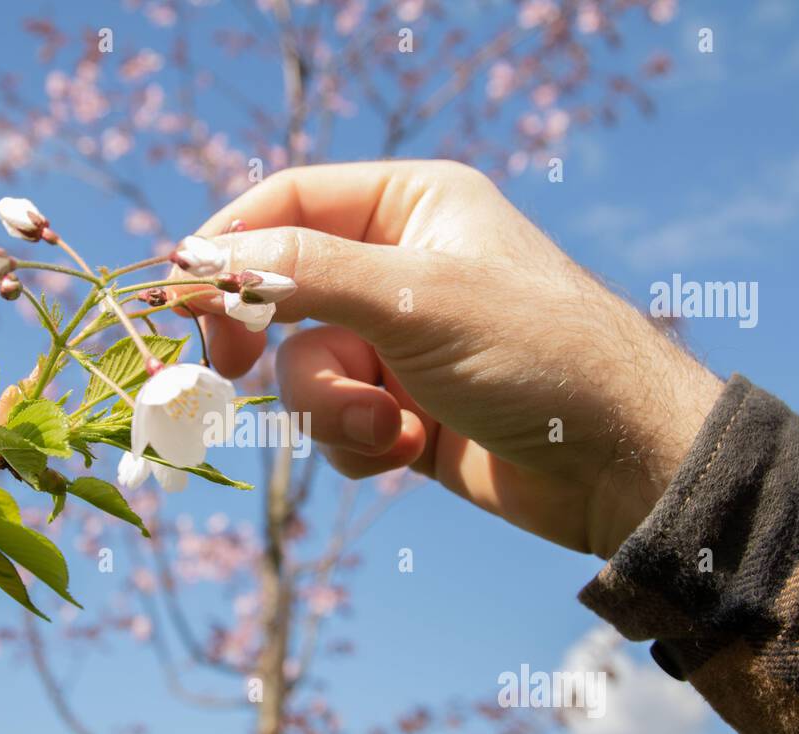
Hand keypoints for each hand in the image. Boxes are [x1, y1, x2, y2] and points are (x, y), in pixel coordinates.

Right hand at [173, 160, 722, 558]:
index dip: (228, 245)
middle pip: (282, 295)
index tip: (179, 294)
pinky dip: (358, 442)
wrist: (619, 465)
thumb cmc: (538, 353)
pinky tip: (408, 449)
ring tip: (387, 427)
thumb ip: (304, 274)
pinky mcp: (402, 411)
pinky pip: (335, 423)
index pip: (288, 203)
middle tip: (228, 369)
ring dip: (331, 408)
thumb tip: (204, 258)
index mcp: (411, 206)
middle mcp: (399, 268)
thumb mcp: (416, 299)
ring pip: (306, 369)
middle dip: (275, 344)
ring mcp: (399, 344)